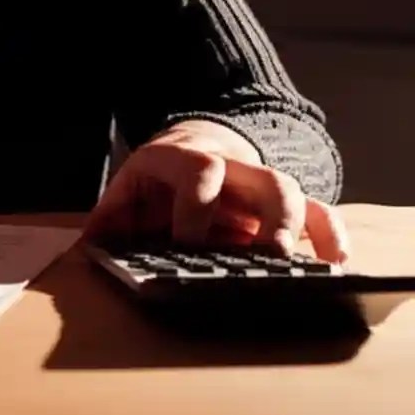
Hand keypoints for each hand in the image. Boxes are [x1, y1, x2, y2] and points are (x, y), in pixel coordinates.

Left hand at [83, 121, 349, 261]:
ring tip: (296, 267)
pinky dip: (328, 234)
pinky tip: (333, 261)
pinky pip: (317, 211)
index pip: (198, 172)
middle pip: (262, 178)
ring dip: (297, 229)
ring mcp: (259, 182)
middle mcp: (230, 166)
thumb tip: (81, 255)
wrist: (190, 146)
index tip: (190, 247)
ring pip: (293, 193)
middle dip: (268, 217)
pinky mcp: (284, 202)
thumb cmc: (154, 180)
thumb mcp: (126, 190)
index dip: (196, 209)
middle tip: (266, 257)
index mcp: (183, 158)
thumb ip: (108, 221)